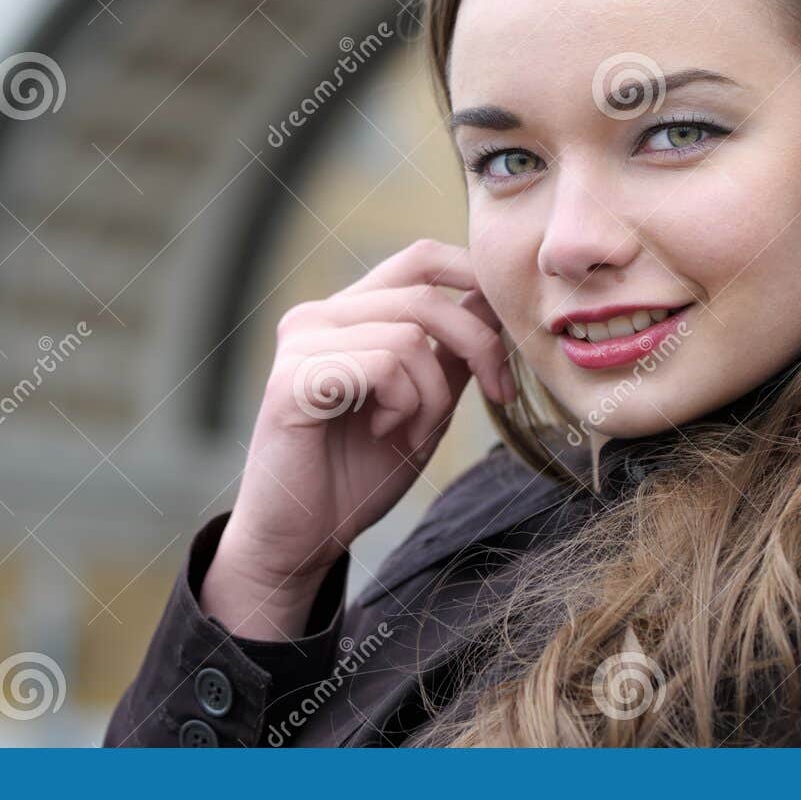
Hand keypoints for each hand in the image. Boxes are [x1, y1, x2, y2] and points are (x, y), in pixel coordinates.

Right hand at [206, 239, 515, 631]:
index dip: (474, 278)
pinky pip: (381, 366)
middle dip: (478, 347)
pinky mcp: (293, 380)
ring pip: (408, 336)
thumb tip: (490, 299)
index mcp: (348, 314)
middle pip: (425, 295)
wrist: (302, 539)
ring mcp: (301, 344)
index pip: (420, 259)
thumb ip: (450, 353)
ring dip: (432, 395)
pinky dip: (403, 405)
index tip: (507, 340)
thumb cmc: (357, 474)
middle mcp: (318, 316)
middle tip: (495, 394)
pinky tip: (384, 432)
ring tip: (411, 430)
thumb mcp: (425, 404)